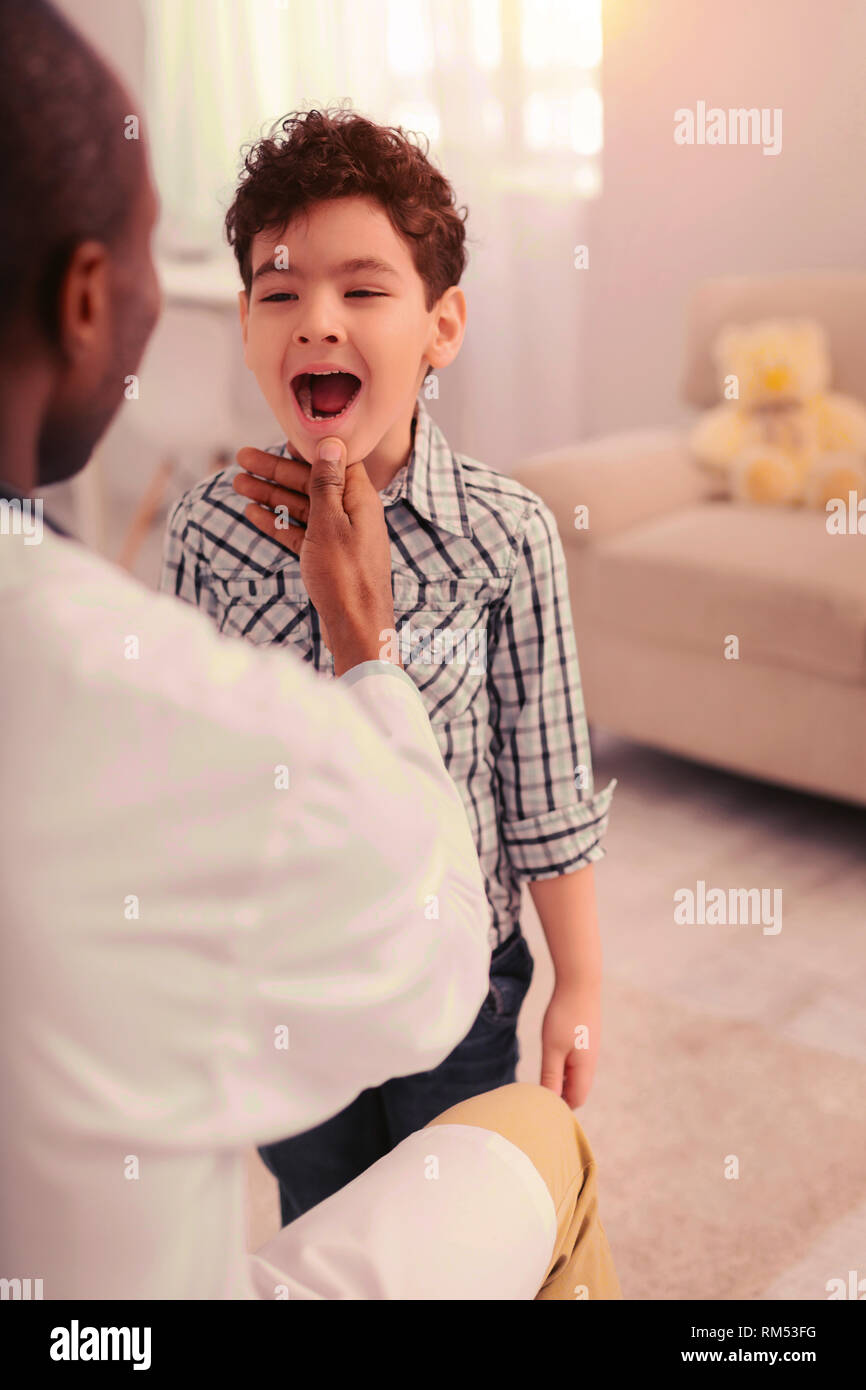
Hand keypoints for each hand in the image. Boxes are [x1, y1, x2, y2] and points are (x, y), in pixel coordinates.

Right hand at [232, 437, 397, 673]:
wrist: (357, 629)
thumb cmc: (346, 577)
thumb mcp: (330, 523)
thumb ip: (327, 483)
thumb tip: (330, 443)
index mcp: (360, 499)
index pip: (332, 461)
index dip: (304, 449)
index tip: (277, 440)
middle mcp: (353, 514)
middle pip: (311, 483)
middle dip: (275, 471)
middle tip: (241, 459)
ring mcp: (340, 537)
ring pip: (302, 508)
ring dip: (271, 496)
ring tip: (238, 485)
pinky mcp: (328, 558)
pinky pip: (301, 532)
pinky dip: (279, 523)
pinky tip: (253, 514)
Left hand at [540, 977, 600, 1109]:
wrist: (579, 982)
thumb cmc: (564, 1015)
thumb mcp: (552, 1048)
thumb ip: (551, 1076)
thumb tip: (549, 1101)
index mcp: (585, 1068)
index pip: (576, 1099)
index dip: (560, 1106)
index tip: (540, 1102)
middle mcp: (591, 1061)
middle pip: (577, 1088)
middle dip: (559, 1093)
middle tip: (537, 1091)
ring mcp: (589, 1049)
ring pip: (575, 1073)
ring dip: (560, 1077)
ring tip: (541, 1073)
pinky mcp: (585, 1038)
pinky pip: (575, 1060)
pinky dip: (563, 1064)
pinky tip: (551, 1054)